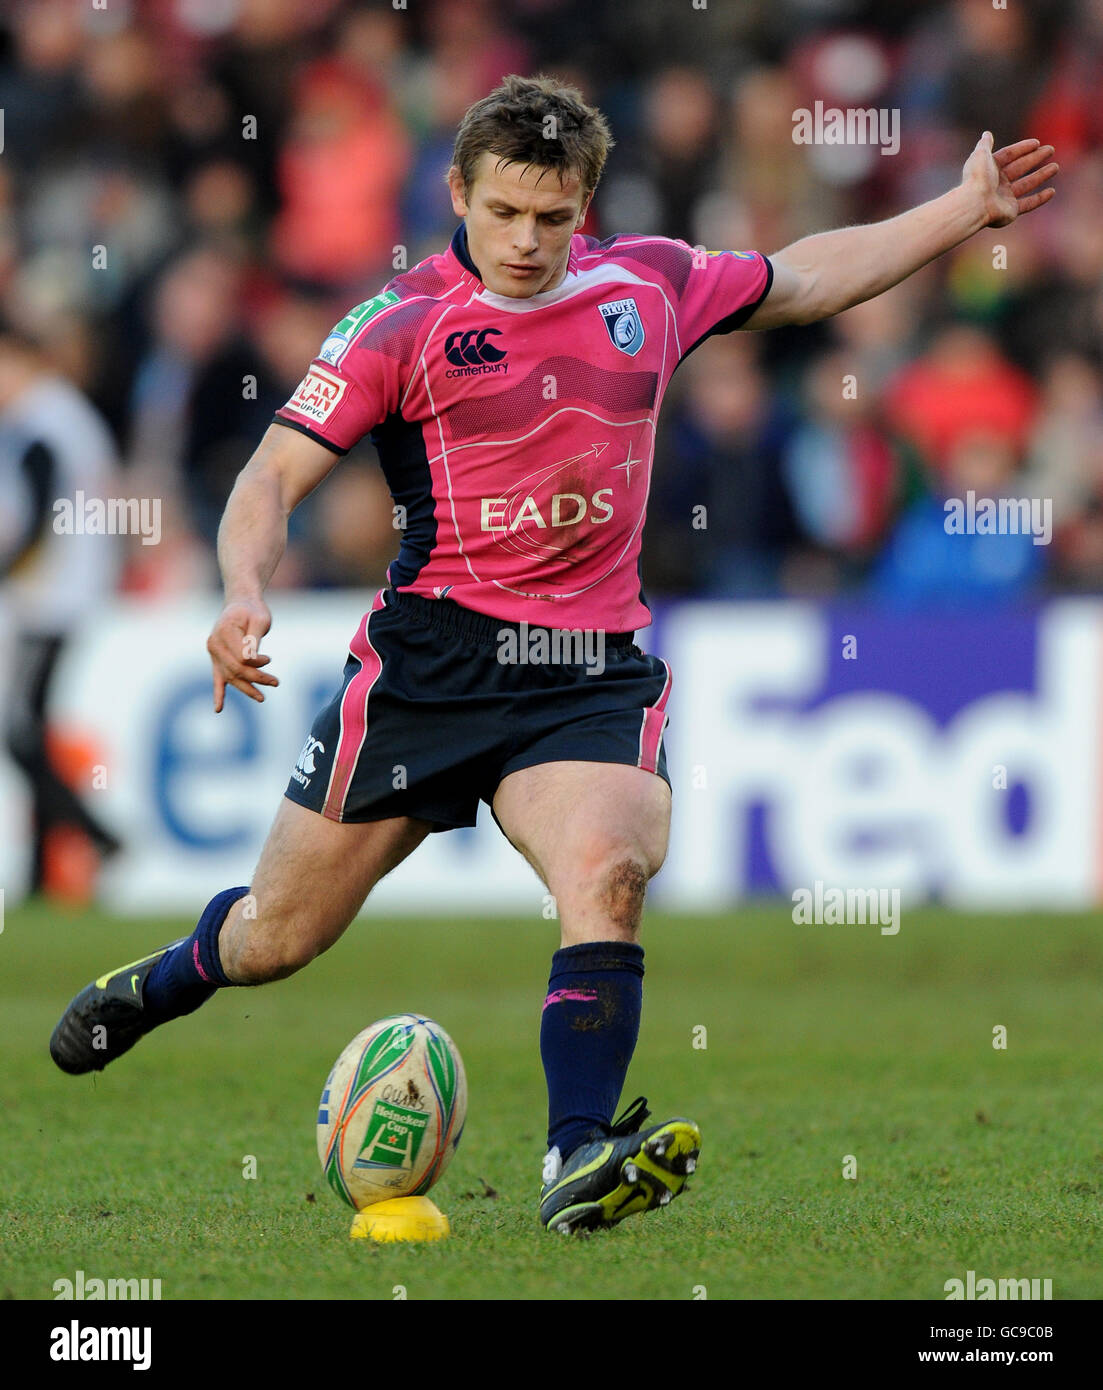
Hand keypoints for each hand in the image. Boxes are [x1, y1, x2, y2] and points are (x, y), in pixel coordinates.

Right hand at [206, 597, 277, 712]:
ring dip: (247, 688)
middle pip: (236, 669)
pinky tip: (219, 709)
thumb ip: (255, 638)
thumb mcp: (259, 619)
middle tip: (276, 682)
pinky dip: (218, 694)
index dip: (257, 663)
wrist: (241, 604)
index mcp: (223, 632)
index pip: (241, 657)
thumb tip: (252, 659)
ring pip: (230, 677)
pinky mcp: (218, 660)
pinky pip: (217, 679)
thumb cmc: (253, 610)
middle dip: (256, 678)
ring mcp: (214, 653)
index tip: (268, 659)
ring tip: (262, 698)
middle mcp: (214, 644)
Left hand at [963, 132, 1058, 228]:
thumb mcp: (980, 154)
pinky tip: (1052, 192)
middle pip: (1020, 167)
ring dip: (1041, 175)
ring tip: (1055, 167)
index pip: (1009, 155)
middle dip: (1035, 158)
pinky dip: (1040, 199)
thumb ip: (984, 144)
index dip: (1022, 148)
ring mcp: (1004, 198)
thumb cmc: (977, 178)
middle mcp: (997, 183)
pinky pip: (1028, 204)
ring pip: (1027, 184)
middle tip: (1051, 150)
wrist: (974, 204)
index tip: (1037, 143)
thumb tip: (987, 134)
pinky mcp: (1011, 211)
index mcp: (989, 169)